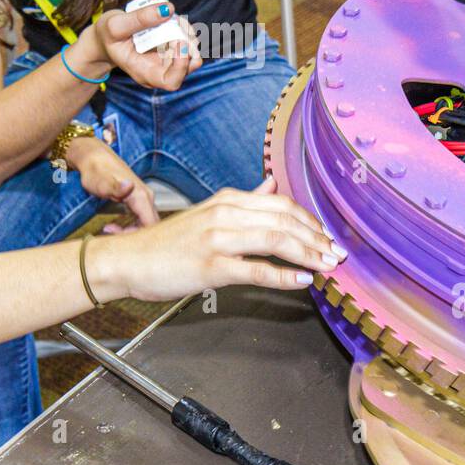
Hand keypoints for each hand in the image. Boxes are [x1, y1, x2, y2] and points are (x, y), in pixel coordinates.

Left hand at [68, 137, 158, 226]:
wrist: (93, 158)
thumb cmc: (96, 171)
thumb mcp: (102, 183)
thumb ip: (117, 187)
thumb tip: (130, 186)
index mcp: (141, 195)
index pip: (150, 224)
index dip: (137, 235)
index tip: (117, 235)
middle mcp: (146, 197)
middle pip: (150, 226)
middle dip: (133, 236)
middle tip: (111, 233)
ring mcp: (143, 198)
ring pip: (146, 224)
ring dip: (130, 232)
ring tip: (109, 229)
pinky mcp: (138, 200)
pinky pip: (141, 219)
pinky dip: (129, 226)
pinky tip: (114, 226)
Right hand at [71, 2, 202, 90]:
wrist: (105, 38)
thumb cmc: (108, 36)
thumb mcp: (116, 25)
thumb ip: (139, 18)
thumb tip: (168, 9)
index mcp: (144, 73)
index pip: (171, 81)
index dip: (181, 66)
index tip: (178, 41)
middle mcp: (159, 70)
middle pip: (187, 67)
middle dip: (188, 45)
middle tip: (177, 24)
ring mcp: (167, 61)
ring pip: (191, 53)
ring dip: (188, 34)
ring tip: (174, 19)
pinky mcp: (171, 49)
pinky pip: (188, 42)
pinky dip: (185, 29)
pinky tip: (174, 19)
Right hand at [91, 177, 343, 301]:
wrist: (127, 260)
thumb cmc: (166, 243)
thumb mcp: (207, 212)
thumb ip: (243, 200)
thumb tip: (272, 184)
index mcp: (227, 200)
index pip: (281, 204)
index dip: (310, 220)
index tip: (327, 236)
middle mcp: (225, 213)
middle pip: (285, 220)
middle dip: (317, 238)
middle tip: (338, 254)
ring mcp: (218, 239)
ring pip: (276, 240)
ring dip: (309, 254)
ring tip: (328, 266)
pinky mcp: (211, 266)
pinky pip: (256, 270)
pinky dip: (284, 276)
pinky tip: (303, 280)